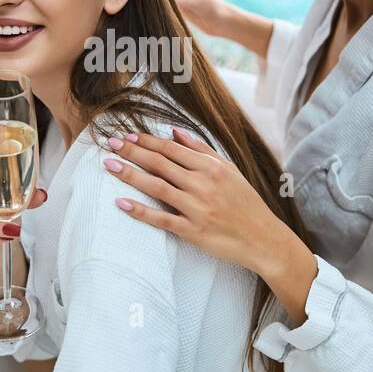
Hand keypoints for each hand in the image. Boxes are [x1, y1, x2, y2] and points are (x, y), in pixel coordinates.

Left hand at [102, 128, 300, 275]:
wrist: (263, 239)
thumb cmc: (245, 203)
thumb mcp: (229, 170)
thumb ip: (201, 150)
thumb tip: (175, 132)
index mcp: (211, 167)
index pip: (171, 149)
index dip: (146, 141)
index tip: (127, 135)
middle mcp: (203, 185)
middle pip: (160, 163)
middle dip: (132, 151)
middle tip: (109, 143)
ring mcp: (197, 208)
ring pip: (157, 187)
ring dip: (130, 174)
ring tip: (109, 165)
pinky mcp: (192, 231)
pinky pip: (161, 219)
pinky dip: (140, 211)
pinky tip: (121, 203)